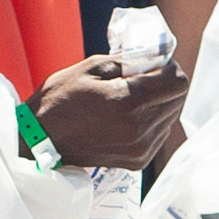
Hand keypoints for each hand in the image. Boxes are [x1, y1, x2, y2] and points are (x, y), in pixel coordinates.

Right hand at [31, 55, 187, 171]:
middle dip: (165, 84)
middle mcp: (140, 128)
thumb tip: (156, 57)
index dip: (169, 68)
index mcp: (129, 102)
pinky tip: (129, 117)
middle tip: (142, 79)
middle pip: (178, 98)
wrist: (40, 140)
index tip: (154, 64)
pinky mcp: (138, 161)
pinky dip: (151, 122)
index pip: (179, 82)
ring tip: (131, 99)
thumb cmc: (60, 99)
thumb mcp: (92, 68)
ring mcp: (140, 148)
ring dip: (159, 103)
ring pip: (171, 117)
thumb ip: (129, 61)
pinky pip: (159, 134)